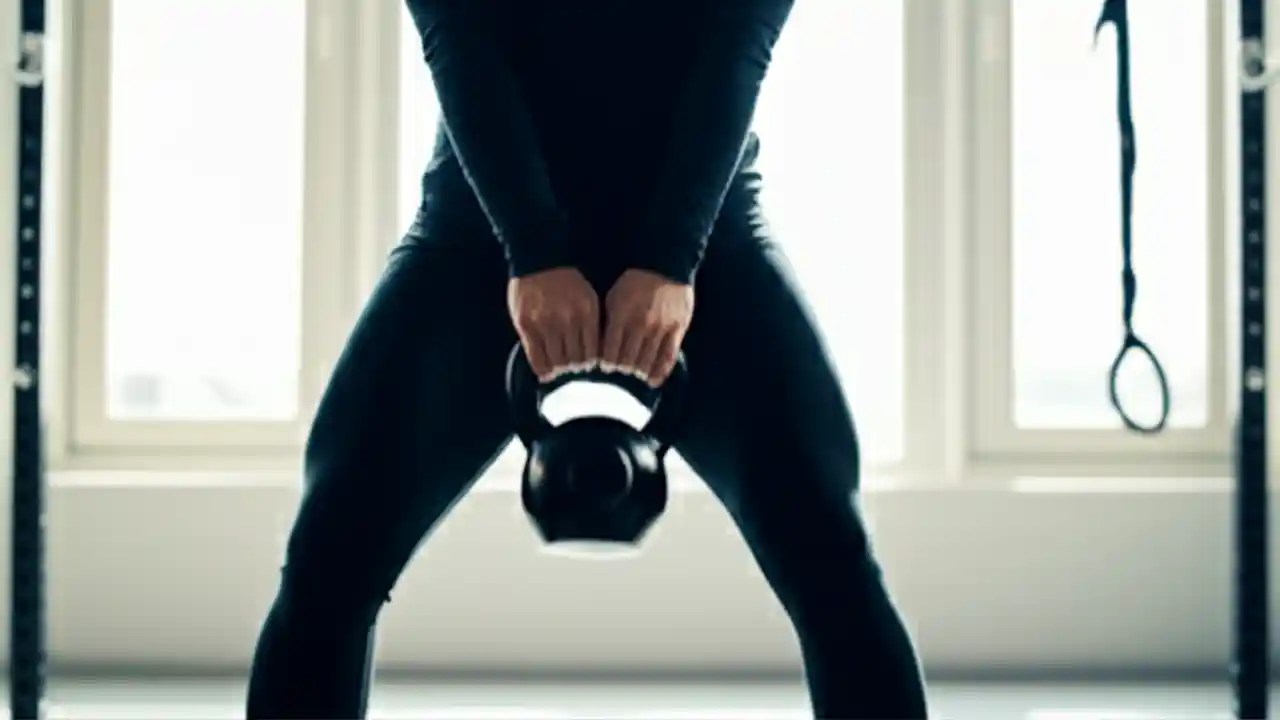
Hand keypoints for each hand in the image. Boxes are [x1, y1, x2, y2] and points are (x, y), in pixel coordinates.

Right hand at [507, 267, 600, 381]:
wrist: (539, 259)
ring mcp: (546, 324)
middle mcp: (568, 320)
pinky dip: (542, 369)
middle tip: (574, 374)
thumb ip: (591, 324)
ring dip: (559, 370)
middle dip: (575, 369)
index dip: (590, 365)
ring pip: (556, 361)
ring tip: (559, 372)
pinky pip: (536, 357)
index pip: (593, 352)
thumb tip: (595, 356)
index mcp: (587, 313)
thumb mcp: (587, 298)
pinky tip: (545, 373)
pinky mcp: (527, 325)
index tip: (588, 370)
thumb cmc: (566, 281)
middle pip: (575, 360)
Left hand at [602, 269, 693, 386]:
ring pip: (647, 361)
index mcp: (621, 316)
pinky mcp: (677, 329)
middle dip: (621, 371)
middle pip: (627, 360)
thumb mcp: (614, 297)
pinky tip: (653, 381)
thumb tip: (598, 347)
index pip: (610, 350)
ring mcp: (660, 328)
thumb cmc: (634, 281)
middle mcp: (640, 324)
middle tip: (618, 377)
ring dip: (638, 373)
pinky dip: (659, 372)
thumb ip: (607, 321)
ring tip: (634, 379)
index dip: (606, 364)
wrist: (665, 264)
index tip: (604, 370)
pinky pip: (668, 357)